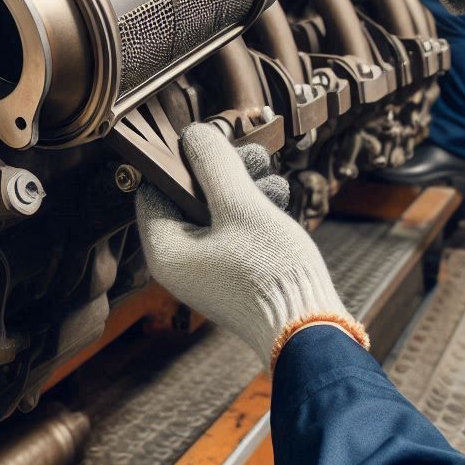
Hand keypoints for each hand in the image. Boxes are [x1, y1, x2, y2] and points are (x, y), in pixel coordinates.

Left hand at [135, 123, 366, 368]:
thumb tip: (193, 134)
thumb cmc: (268, 271)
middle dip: (221, 171)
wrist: (310, 330)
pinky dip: (255, 210)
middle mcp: (181, 262)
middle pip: (190, 197)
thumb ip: (213, 165)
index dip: (177, 160)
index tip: (203, 140)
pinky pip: (236, 230)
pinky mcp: (235, 274)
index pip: (154, 190)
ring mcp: (209, 270)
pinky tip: (279, 197)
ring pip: (218, 210)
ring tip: (270, 174)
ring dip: (244, 186)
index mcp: (166, 249)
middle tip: (248, 152)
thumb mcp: (239, 206)